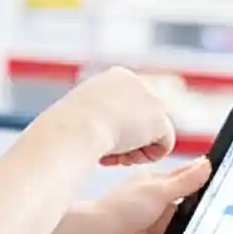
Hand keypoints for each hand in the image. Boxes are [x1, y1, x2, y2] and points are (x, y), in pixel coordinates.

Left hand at [27, 157, 212, 233]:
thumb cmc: (117, 209)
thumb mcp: (157, 190)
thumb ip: (184, 181)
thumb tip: (205, 165)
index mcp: (161, 184)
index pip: (192, 176)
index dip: (209, 176)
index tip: (229, 176)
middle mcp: (163, 203)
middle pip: (195, 202)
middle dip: (208, 205)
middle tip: (227, 205)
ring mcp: (163, 224)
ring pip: (192, 224)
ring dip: (199, 225)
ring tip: (213, 225)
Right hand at [51, 66, 177, 166]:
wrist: (77, 126)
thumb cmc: (69, 125)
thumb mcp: (82, 111)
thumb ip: (99, 114)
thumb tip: (110, 133)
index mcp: (118, 77)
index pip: (128, 107)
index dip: (113, 127)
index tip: (96, 136)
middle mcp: (139, 83)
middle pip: (142, 120)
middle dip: (126, 139)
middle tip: (107, 152)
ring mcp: (152, 100)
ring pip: (151, 134)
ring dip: (133, 149)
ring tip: (112, 155)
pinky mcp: (160, 120)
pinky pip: (163, 146)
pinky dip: (146, 156)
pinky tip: (125, 157)